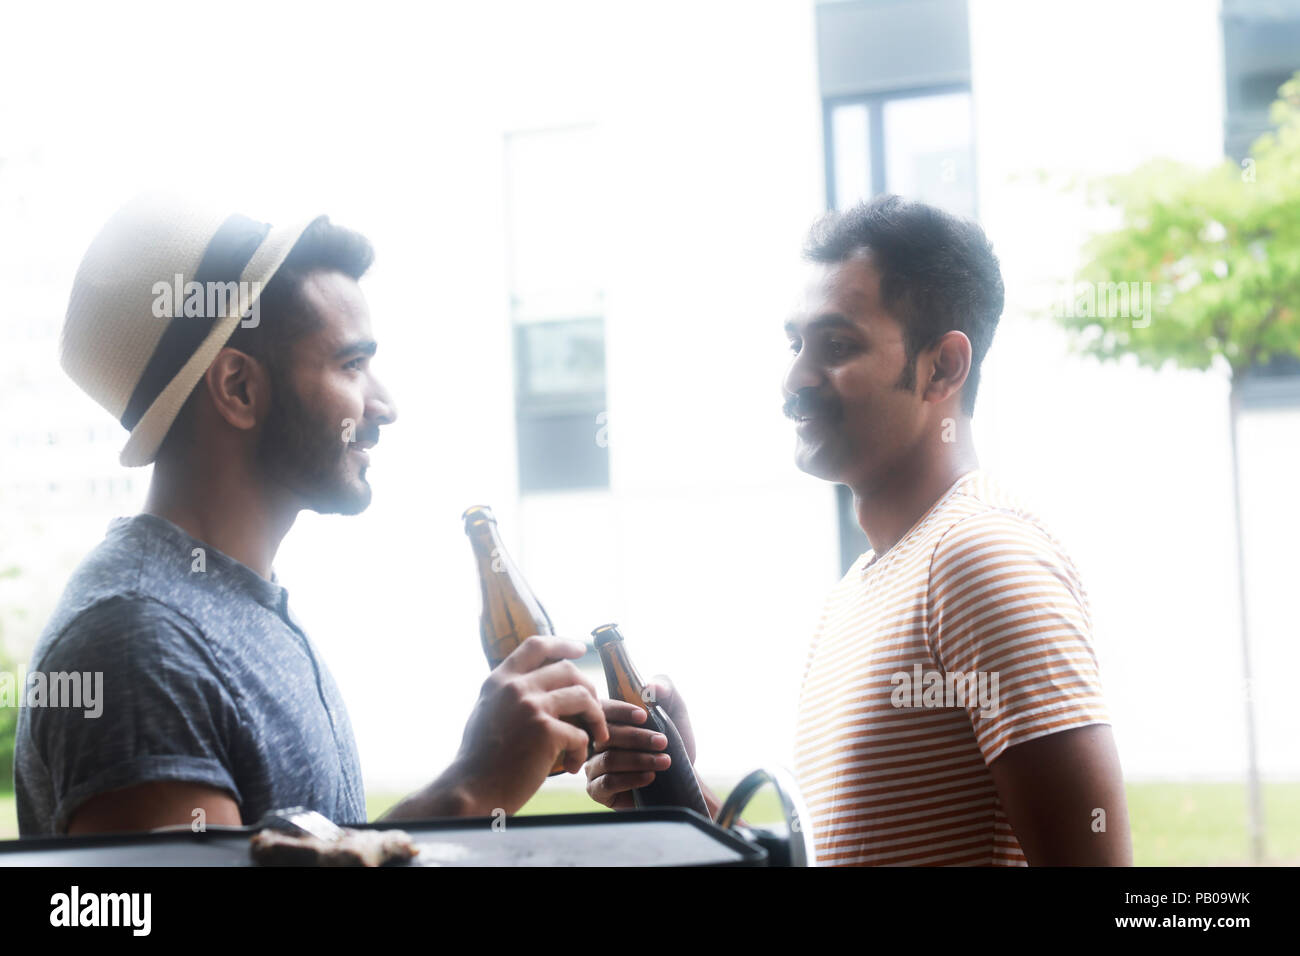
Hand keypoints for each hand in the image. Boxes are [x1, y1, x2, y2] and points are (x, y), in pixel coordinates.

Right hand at [449, 635, 608, 815]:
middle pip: (568, 670)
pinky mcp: (546, 731)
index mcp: (500, 680)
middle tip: (593, 712)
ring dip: (596, 718)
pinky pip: (581, 734)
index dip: (562, 643)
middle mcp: (515, 688)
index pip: (536, 645)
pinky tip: (571, 766)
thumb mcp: (487, 712)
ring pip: (584, 697)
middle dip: (589, 689)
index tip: (580, 648)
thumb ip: (509, 694)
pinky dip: (581, 752)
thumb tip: (535, 682)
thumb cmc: (480, 760)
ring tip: (595, 738)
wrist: (471, 790)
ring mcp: (531, 707)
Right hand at [585, 676, 692, 809]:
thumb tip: (650, 686)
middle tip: (663, 742)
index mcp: (609, 720)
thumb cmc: (673, 744)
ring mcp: (594, 766)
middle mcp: (596, 741)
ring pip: (609, 759)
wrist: (679, 781)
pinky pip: (607, 783)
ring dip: (640, 759)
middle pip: (608, 735)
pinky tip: (650, 777)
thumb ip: (666, 690)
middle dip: (638, 738)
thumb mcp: (676, 713)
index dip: (621, 711)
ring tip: (664, 761)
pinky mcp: (597, 790)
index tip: (644, 716)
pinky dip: (631, 779)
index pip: (603, 708)